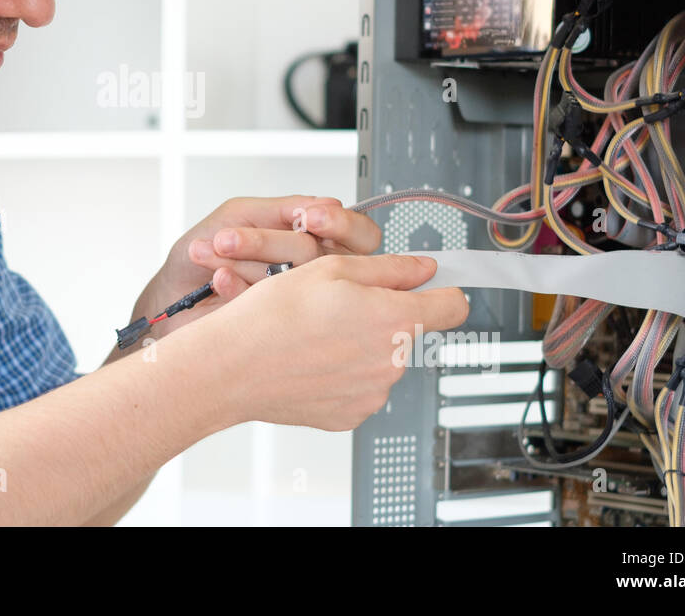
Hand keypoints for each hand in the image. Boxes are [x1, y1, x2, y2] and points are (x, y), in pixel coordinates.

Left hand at [132, 195, 382, 340]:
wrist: (171, 293)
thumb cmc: (205, 251)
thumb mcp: (241, 214)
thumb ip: (283, 208)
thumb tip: (324, 206)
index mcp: (317, 241)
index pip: (358, 233)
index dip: (340, 224)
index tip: (310, 217)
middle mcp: (314, 273)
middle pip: (319, 256)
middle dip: (266, 242)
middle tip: (228, 239)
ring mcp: (299, 303)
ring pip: (294, 281)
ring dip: (244, 260)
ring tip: (212, 252)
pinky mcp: (279, 327)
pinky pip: (271, 306)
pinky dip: (236, 286)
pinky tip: (218, 279)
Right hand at [202, 253, 468, 430]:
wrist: (231, 368)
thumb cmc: (272, 318)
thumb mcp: (330, 269)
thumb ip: (389, 268)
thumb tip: (423, 269)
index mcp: (393, 320)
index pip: (453, 306)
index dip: (441, 290)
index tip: (433, 285)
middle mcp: (391, 363)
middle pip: (407, 330)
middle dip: (383, 315)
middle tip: (339, 304)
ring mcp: (371, 394)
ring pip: (381, 360)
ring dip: (360, 345)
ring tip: (317, 334)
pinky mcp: (349, 415)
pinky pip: (359, 387)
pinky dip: (341, 373)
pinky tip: (311, 359)